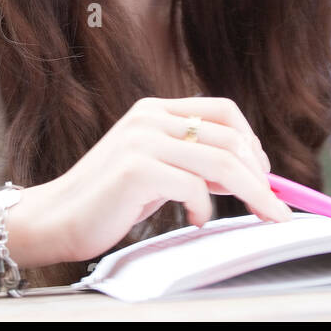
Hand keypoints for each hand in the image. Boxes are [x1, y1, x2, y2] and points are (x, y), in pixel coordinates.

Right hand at [8, 96, 291, 266]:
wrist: (56, 219)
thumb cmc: (109, 200)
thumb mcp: (158, 172)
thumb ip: (195, 164)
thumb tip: (250, 174)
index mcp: (156, 110)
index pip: (223, 111)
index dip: (252, 142)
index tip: (266, 175)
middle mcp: (151, 117)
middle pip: (230, 137)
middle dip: (262, 176)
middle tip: (275, 206)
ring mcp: (142, 139)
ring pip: (221, 160)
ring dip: (252, 193)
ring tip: (262, 215)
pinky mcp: (136, 168)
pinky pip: (194, 186)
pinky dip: (205, 207)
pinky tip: (196, 220)